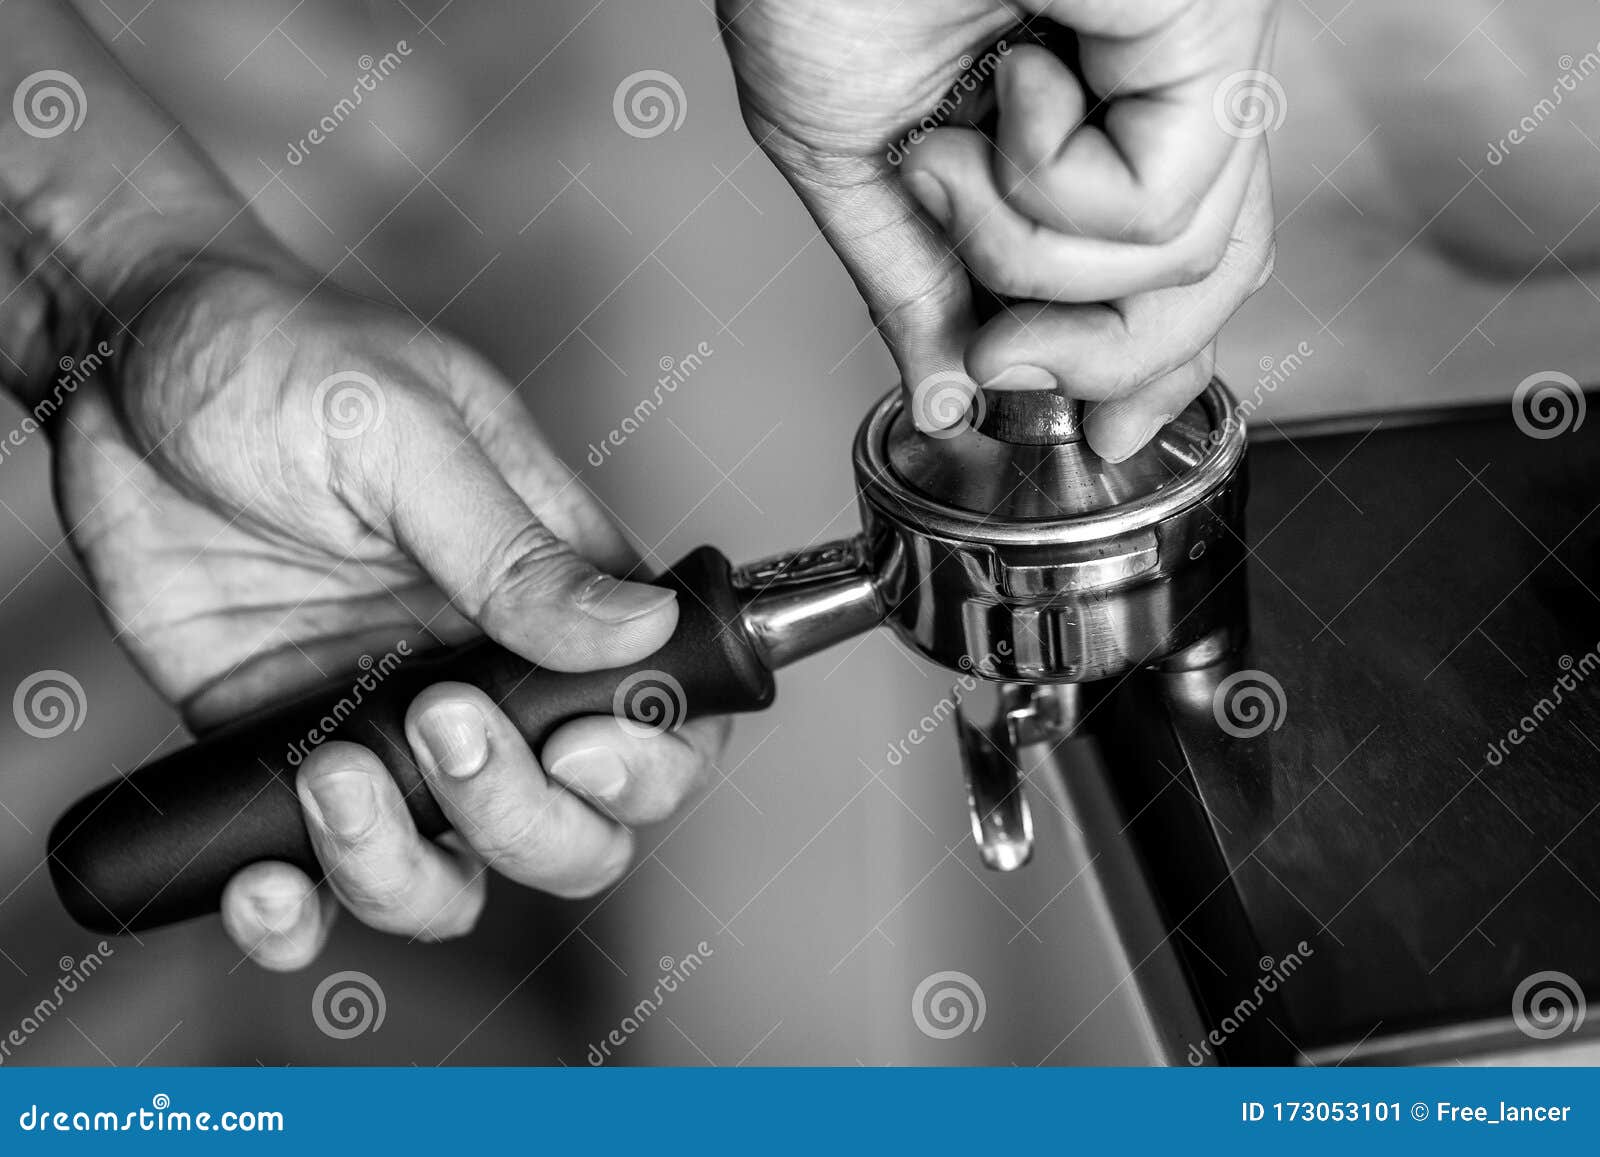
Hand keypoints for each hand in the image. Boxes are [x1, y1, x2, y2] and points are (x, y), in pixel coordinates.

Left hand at [56, 256, 728, 968]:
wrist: (116, 371)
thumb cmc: (273, 355)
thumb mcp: (400, 427)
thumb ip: (513, 545)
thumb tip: (641, 629)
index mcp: (554, 581)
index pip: (666, 704)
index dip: (657, 757)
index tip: (581, 743)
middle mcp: (488, 669)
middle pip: (577, 823)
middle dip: (528, 820)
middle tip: (445, 729)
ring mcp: (386, 724)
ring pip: (454, 875)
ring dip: (404, 871)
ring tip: (332, 778)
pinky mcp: (284, 754)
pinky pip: (313, 881)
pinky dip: (296, 919)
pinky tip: (261, 879)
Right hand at [719, 0, 1277, 459]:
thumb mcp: (852, 161)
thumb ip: (915, 284)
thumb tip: (946, 391)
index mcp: (1090, 110)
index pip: (1171, 266)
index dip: (1143, 365)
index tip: (1093, 434)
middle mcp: (1158, 84)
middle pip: (1214, 281)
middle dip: (1105, 362)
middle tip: (1006, 362)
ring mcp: (1192, 55)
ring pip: (1183, 265)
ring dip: (1027, 261)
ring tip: (954, 163)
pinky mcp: (1209, 24)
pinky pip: (1155, 211)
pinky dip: (1046, 197)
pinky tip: (1010, 94)